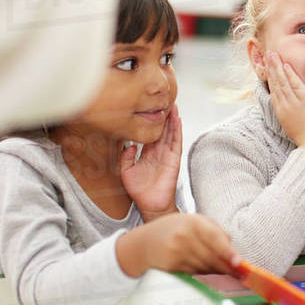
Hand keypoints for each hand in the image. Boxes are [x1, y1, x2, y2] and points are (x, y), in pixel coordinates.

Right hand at [116, 213, 240, 277]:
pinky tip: (201, 268)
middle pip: (212, 257)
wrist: (143, 244)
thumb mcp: (192, 220)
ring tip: (218, 267)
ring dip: (215, 270)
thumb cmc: (172, 230)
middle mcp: (184, 237)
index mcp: (193, 222)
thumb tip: (232, 247)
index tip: (238, 262)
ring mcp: (176, 253)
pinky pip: (195, 274)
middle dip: (227, 266)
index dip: (228, 252)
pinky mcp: (171, 267)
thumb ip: (214, 230)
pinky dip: (202, 273)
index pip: (216, 238)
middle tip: (238, 272)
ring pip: (205, 268)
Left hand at [120, 103, 181, 221]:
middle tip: (164, 100)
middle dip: (164, 116)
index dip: (152, 121)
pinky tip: (178, 120)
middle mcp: (159, 152)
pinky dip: (177, 130)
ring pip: (171, 133)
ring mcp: (168, 154)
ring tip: (173, 105)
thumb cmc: (139, 190)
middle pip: (163, 129)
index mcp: (148, 153)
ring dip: (172, 119)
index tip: (150, 107)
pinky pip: (176, 142)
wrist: (150, 204)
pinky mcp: (174, 159)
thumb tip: (129, 145)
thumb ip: (126, 157)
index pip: (151, 133)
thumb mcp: (126, 171)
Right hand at [266, 51, 304, 162]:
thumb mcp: (295, 125)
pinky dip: (290, 74)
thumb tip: (292, 109)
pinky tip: (286, 65)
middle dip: (270, 68)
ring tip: (272, 54)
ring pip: (282, 82)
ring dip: (276, 67)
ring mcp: (294, 103)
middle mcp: (284, 106)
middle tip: (267, 54)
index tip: (267, 66)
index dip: (270, 77)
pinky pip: (295, 84)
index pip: (274, 91)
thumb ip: (292, 114)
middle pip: (275, 84)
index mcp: (281, 112)